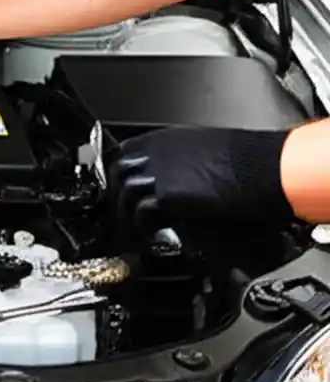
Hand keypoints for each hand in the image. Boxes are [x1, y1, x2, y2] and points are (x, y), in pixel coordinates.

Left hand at [108, 127, 292, 242]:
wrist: (266, 169)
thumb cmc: (248, 159)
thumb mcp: (202, 149)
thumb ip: (178, 160)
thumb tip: (172, 177)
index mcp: (162, 139)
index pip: (122, 158)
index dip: (120, 181)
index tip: (121, 198)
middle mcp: (153, 152)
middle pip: (116, 178)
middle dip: (118, 202)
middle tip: (123, 222)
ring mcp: (156, 172)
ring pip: (124, 199)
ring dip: (127, 221)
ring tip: (134, 238)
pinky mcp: (164, 195)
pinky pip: (141, 217)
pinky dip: (143, 232)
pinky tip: (151, 242)